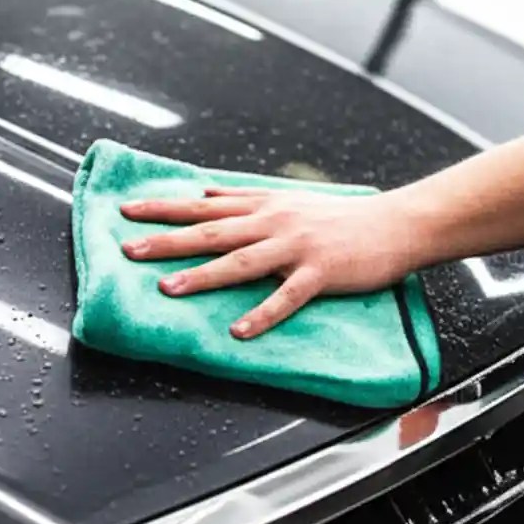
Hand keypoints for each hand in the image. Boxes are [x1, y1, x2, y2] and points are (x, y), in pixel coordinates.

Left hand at [120, 187, 414, 338]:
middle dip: (167, 240)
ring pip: (240, 262)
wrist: (396, 223)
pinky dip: (262, 314)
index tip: (127, 210)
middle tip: (129, 248)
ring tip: (167, 287)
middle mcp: (274, 222)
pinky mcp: (321, 272)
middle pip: (212, 231)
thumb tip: (204, 192)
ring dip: (202, 275)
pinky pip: (286, 297)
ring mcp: (296, 247)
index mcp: (264, 205)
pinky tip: (238, 331)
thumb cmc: (342, 216)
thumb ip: (244, 198)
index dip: (164, 208)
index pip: (203, 205)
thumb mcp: (288, 198)